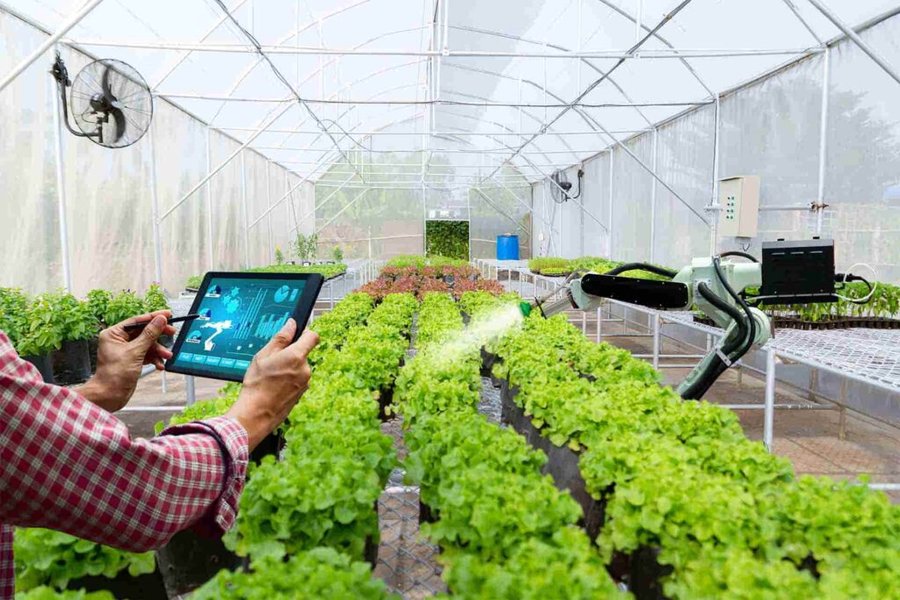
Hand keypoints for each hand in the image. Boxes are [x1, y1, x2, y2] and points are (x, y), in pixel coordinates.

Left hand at [80, 311, 175, 411]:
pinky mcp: (132, 360)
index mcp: (114, 334)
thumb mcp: (135, 352)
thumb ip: (149, 334)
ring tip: (166, 355)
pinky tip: (159, 364)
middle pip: (144, 332)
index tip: (167, 315)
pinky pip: (147, 354)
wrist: (110, 395)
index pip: (137, 321)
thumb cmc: (114, 375)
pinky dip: (154, 358)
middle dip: (158, 336)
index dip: (153, 317)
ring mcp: (126, 351)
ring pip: (147, 344)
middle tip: (171, 333)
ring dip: (158, 350)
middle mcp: (119, 340)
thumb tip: (159, 320)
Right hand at [226, 319, 317, 449]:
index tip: (296, 334)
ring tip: (271, 376)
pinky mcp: (302, 393)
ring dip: (289, 368)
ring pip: (299, 367)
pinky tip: (275, 386)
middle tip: (273, 361)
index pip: (313, 336)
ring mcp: (306, 382)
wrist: (256, 413)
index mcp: (297, 356)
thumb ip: (280, 338)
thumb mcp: (263, 356)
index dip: (305, 333)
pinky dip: (289, 379)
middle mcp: (305, 369)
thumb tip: (291, 324)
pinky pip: (298, 379)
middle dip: (291, 353)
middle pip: (303, 353)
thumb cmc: (257, 384)